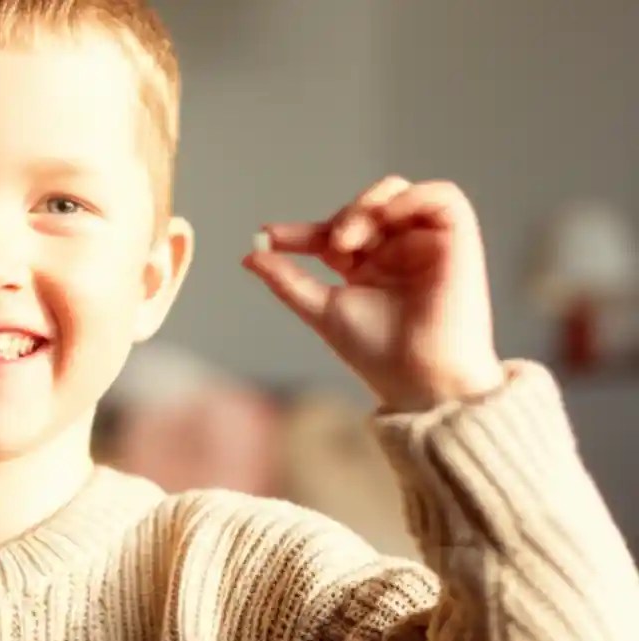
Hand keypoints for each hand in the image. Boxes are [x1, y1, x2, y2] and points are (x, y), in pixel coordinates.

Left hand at [243, 176, 505, 411]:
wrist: (419, 378)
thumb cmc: (377, 352)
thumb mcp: (321, 309)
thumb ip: (287, 280)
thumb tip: (250, 256)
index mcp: (369, 268)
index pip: (332, 235)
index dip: (301, 232)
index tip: (268, 235)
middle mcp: (398, 253)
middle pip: (365, 207)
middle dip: (341, 216)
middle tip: (331, 245)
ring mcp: (427, 245)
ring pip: (398, 193)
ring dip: (368, 205)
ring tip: (351, 240)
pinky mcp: (459, 240)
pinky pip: (442, 196)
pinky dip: (410, 198)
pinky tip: (385, 218)